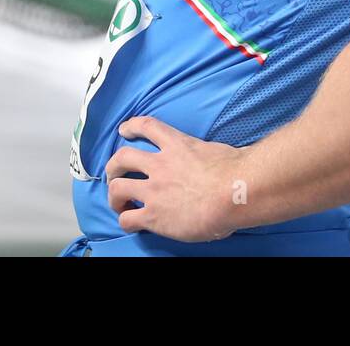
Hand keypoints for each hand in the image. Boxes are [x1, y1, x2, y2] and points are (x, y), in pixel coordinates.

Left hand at [104, 116, 247, 241]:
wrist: (234, 193)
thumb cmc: (236, 171)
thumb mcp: (218, 150)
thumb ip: (208, 153)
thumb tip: (218, 158)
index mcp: (178, 145)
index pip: (147, 126)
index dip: (132, 126)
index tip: (124, 130)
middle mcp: (160, 165)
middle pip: (123, 158)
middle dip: (113, 166)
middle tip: (114, 174)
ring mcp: (154, 190)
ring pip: (118, 188)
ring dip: (114, 196)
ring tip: (117, 203)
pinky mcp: (154, 215)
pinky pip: (128, 219)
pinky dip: (125, 220)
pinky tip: (131, 223)